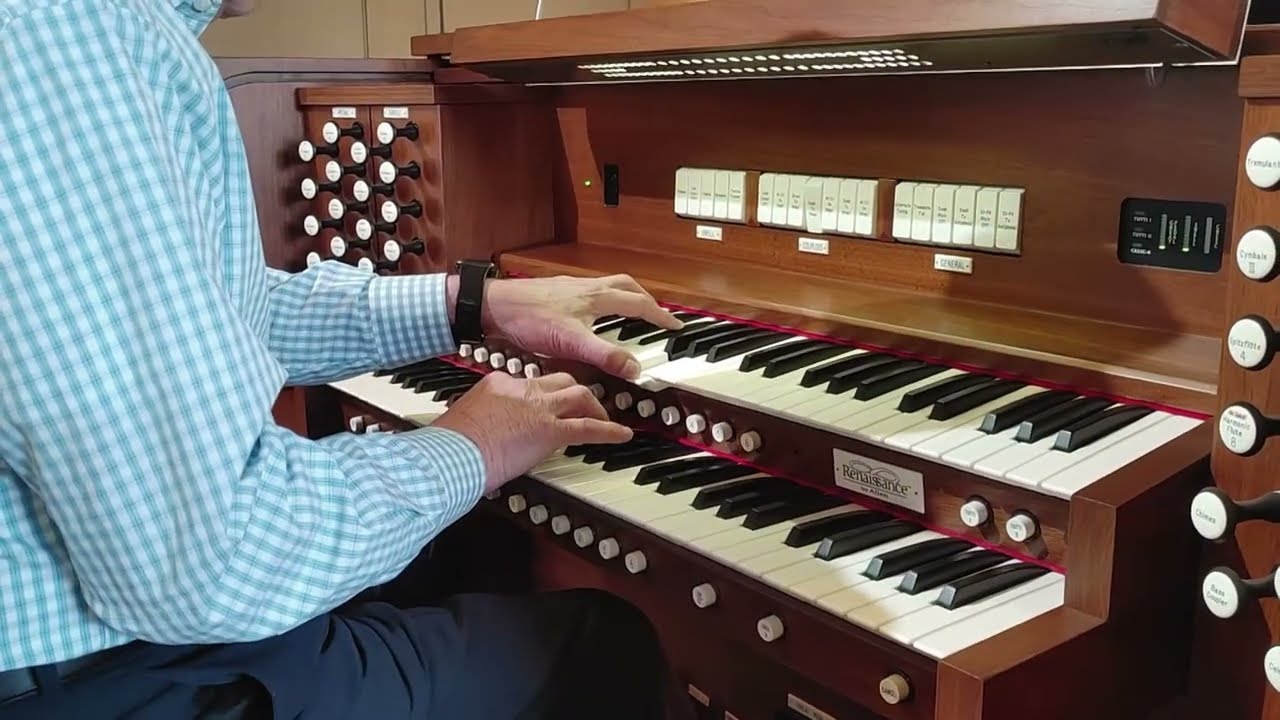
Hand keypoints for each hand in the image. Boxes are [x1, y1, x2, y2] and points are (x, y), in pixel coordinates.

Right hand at [432, 371, 632, 491]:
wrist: (450, 454)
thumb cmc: (449, 446)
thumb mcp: (463, 420)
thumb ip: (482, 418)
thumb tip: (488, 430)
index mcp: (498, 383)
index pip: (530, 382)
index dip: (542, 396)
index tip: (545, 408)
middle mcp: (522, 389)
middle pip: (560, 381)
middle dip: (576, 394)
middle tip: (585, 407)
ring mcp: (538, 408)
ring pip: (579, 396)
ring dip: (594, 407)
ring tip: (604, 419)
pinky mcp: (549, 431)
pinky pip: (588, 428)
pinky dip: (609, 430)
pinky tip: (622, 435)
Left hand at [449, 274, 682, 378]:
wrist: (493, 305)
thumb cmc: (529, 318)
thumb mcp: (572, 343)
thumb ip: (605, 355)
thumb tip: (635, 368)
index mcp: (597, 298)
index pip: (639, 304)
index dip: (660, 316)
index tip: (674, 325)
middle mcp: (587, 288)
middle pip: (627, 286)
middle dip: (645, 299)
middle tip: (656, 312)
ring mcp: (570, 288)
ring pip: (607, 286)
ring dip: (624, 296)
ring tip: (628, 310)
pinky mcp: (554, 291)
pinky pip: (588, 291)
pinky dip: (600, 299)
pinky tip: (589, 313)